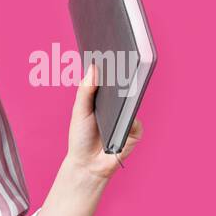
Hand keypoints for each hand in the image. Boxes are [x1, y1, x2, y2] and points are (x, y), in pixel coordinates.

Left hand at [65, 62, 143, 181]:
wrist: (87, 164)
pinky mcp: (134, 133)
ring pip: (134, 104)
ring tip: (126, 82)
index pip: (113, 80)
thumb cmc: (81, 136)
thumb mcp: (79, 111)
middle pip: (126, 88)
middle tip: (121, 60)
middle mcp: (120, 107)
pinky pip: (135, 122)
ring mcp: (128, 119)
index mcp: (106, 99)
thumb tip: (93, 68)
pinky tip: (121, 122)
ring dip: (130, 95)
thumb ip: (85, 91)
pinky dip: (128, 122)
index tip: (110, 51)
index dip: (113, 66)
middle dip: (125, 75)